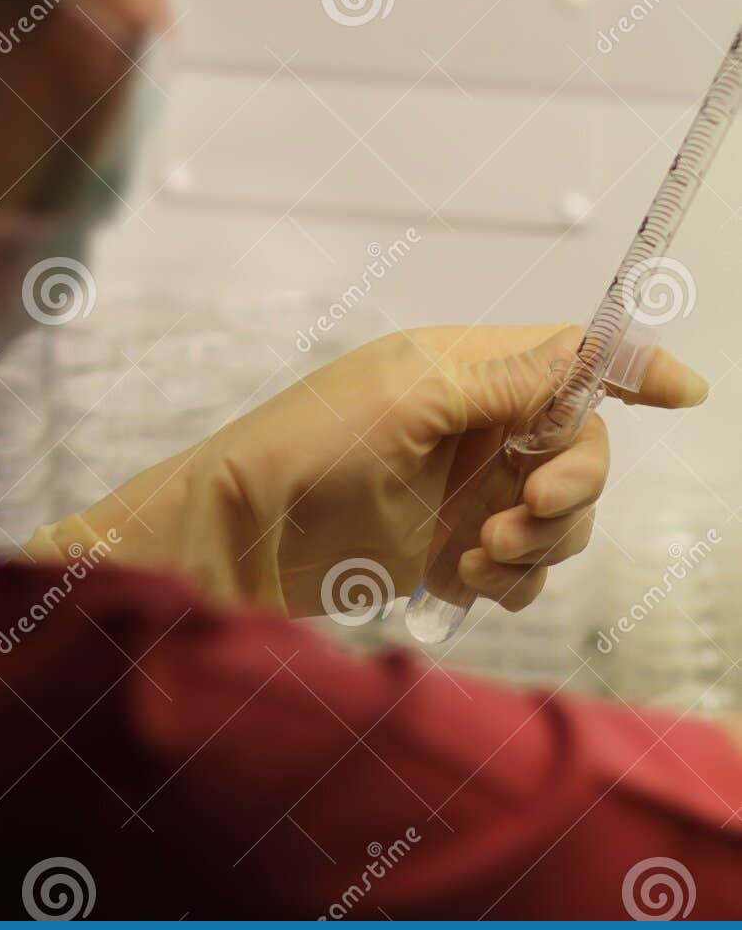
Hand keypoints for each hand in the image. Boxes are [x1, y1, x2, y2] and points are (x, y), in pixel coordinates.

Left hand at [25, 323, 707, 619]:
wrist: (243, 538)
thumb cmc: (311, 446)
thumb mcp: (413, 396)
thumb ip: (512, 379)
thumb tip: (591, 349)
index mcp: (468, 368)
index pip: (571, 357)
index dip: (632, 370)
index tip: (685, 393)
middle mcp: (476, 425)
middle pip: (582, 449)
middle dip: (571, 486)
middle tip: (524, 512)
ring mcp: (465, 490)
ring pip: (561, 516)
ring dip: (539, 540)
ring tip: (478, 555)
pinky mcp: (450, 549)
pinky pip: (524, 567)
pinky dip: (512, 578)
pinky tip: (465, 580)